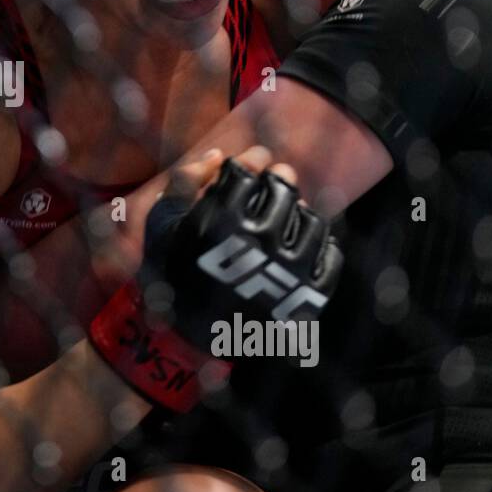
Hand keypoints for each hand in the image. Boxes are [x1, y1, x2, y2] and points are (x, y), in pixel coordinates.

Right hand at [87, 150, 341, 412]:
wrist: (185, 337)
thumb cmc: (171, 272)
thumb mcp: (161, 222)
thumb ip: (184, 180)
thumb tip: (218, 154)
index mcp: (219, 221)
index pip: (246, 172)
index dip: (246, 164)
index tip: (248, 166)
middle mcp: (258, 243)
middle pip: (282, 188)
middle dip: (276, 179)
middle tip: (274, 179)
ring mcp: (287, 270)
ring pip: (310, 219)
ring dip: (298, 211)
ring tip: (285, 217)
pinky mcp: (307, 296)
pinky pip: (330, 255)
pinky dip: (320, 245)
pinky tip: (300, 246)